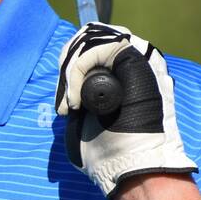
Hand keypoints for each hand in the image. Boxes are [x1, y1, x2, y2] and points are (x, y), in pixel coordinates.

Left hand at [54, 22, 197, 199]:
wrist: (129, 164)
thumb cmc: (107, 150)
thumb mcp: (84, 118)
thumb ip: (79, 95)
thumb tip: (66, 77)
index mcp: (121, 71)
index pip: (88, 43)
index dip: (69, 64)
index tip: (64, 102)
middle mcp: (130, 60)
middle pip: (86, 35)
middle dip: (66, 66)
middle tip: (66, 103)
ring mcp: (136, 57)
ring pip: (89, 38)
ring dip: (70, 73)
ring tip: (71, 106)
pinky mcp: (136, 58)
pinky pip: (96, 48)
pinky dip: (77, 72)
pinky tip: (77, 102)